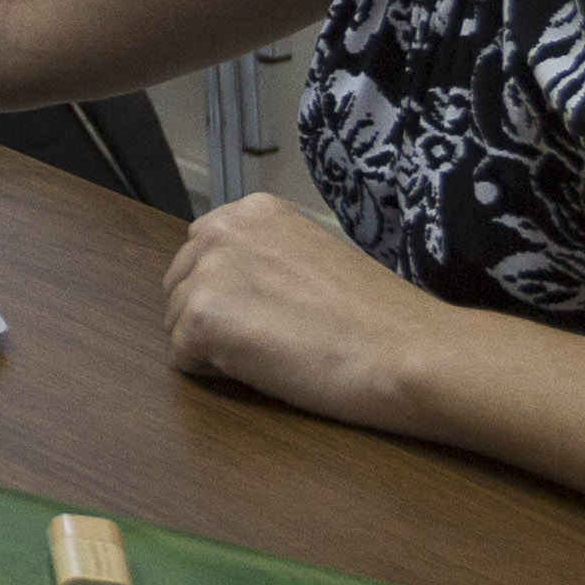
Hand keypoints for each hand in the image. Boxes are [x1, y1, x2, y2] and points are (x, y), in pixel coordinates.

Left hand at [161, 197, 449, 424]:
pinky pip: (182, 358)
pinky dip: (214, 373)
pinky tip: (266, 368)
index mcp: (253, 211)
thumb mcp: (314, 255)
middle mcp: (221, 230)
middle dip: (215, 317)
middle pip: (180, 286)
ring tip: (277, 350)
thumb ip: (267, 257)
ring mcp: (207, 272)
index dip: (231, 292)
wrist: (407, 350)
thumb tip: (237, 283)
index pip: (202, 253)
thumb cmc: (377, 315)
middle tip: (277, 335)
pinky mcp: (201, 318)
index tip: (272, 309)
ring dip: (214, 346)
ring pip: (177, 323)